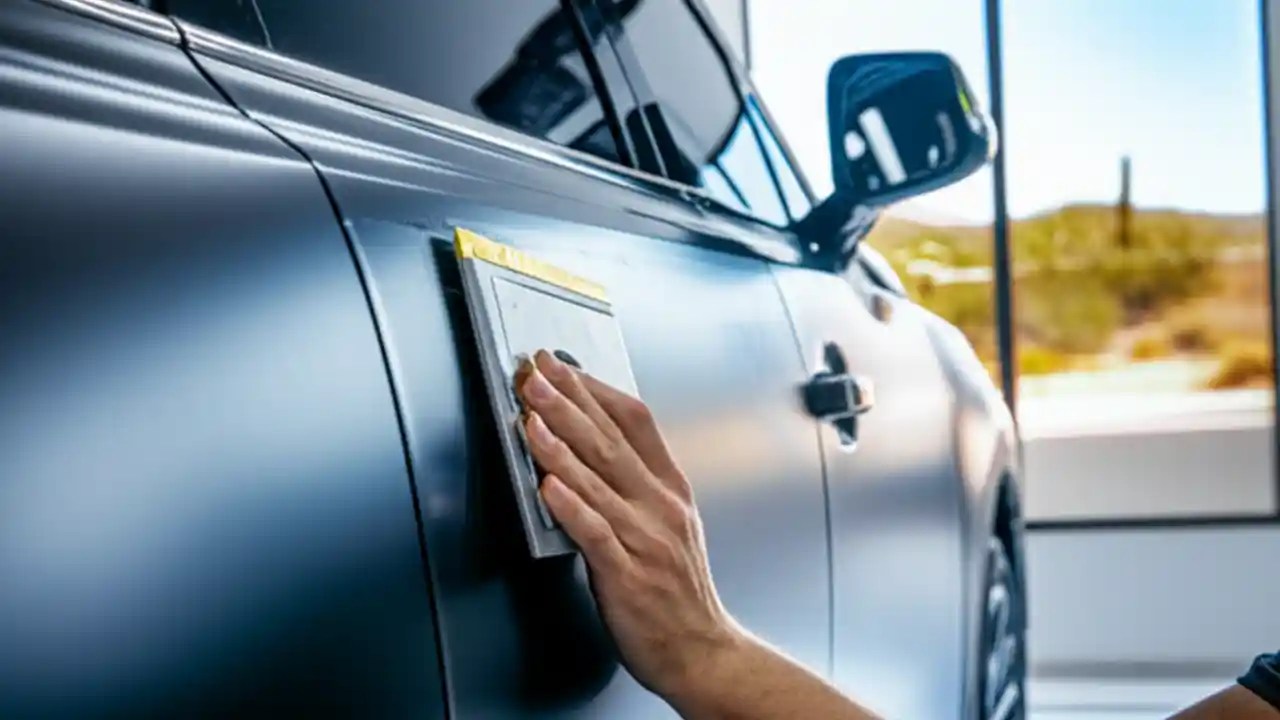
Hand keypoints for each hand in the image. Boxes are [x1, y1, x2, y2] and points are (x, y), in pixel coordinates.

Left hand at [516, 350, 741, 704]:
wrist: (704, 652)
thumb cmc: (680, 592)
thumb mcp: (672, 524)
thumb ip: (638, 485)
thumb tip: (596, 445)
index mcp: (671, 490)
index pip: (636, 421)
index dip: (595, 390)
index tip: (562, 367)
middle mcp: (660, 507)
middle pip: (610, 441)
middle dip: (568, 401)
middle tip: (536, 370)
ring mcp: (645, 540)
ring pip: (598, 481)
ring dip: (560, 443)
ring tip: (530, 413)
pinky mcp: (627, 576)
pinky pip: (595, 534)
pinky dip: (571, 506)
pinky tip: (548, 484)